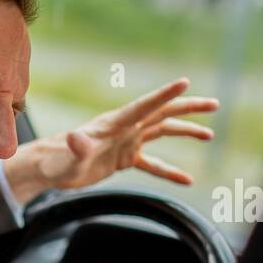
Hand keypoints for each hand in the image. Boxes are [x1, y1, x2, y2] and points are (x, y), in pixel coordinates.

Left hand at [4, 78, 218, 204]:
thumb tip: (76, 138)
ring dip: (185, 131)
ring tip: (209, 135)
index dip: (163, 95)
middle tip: (214, 105)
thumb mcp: (67, 156)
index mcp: (114, 123)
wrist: (48, 167)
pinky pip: (151, 163)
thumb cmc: (55, 160)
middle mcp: (124, 129)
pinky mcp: (122, 159)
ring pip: (161, 133)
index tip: (184, 83)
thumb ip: (76, 147)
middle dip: (188, 108)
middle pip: (161, 113)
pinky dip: (169, 170)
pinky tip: (187, 179)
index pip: (143, 106)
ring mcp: (125, 142)